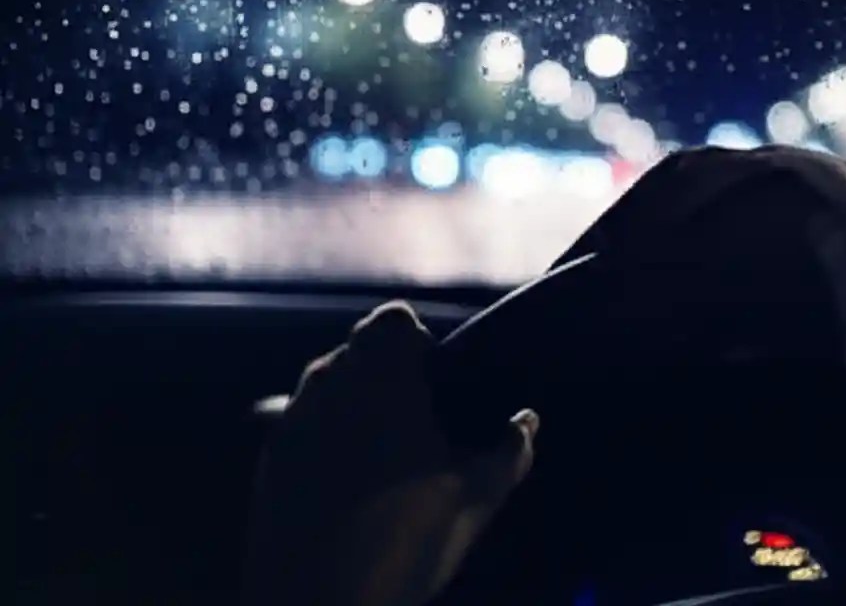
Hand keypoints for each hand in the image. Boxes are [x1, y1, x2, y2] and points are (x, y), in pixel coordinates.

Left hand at [243, 301, 537, 605]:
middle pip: (359, 350)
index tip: (439, 382)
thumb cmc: (403, 542)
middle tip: (419, 421)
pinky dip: (328, 435)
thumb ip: (508, 452)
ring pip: (328, 384)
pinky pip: (304, 422)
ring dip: (355, 402)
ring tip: (385, 453)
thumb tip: (526, 421)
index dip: (420, 341)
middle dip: (388, 373)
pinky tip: (349, 481)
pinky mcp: (269, 456)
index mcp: (381, 380)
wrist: (315, 605)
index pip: (394, 320)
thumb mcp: (474, 500)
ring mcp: (291, 420)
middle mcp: (328, 385)